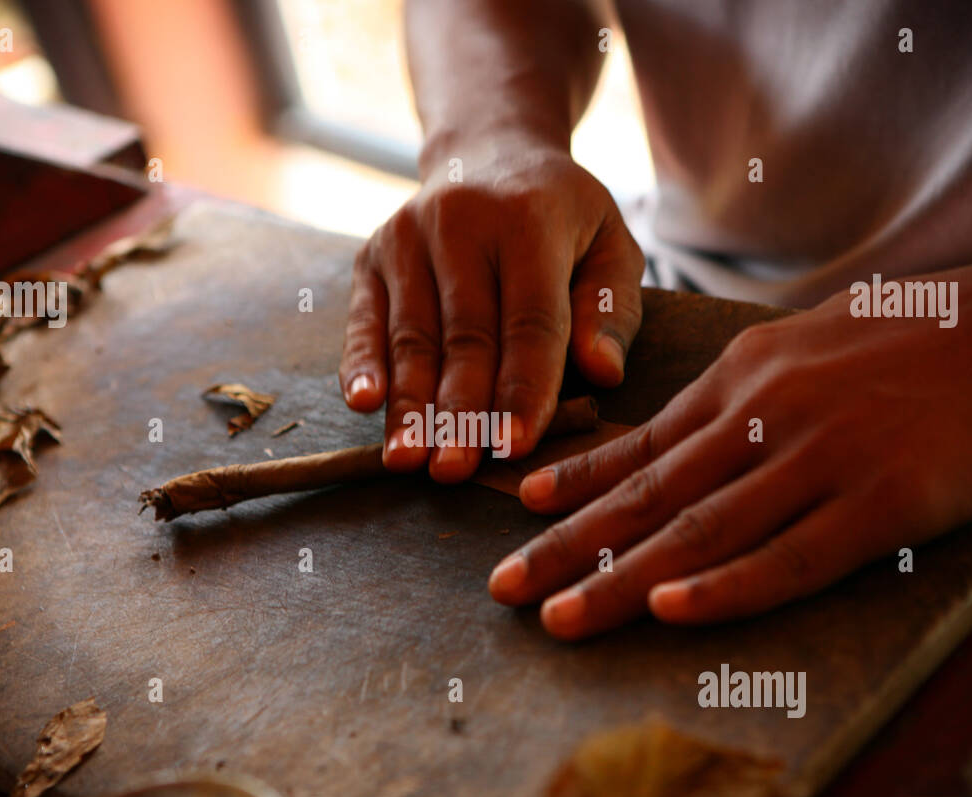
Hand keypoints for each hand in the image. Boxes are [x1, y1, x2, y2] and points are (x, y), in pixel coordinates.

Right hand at [338, 141, 644, 481]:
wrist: (488, 151)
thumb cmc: (561, 217)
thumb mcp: (609, 244)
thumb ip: (610, 309)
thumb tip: (602, 373)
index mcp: (530, 218)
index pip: (529, 321)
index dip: (523, 389)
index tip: (516, 446)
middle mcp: (461, 220)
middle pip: (464, 335)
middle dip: (459, 410)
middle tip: (455, 471)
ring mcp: (407, 236)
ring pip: (411, 335)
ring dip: (409, 403)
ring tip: (409, 461)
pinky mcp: (372, 255)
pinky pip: (365, 320)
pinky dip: (361, 365)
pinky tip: (364, 405)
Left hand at [488, 236, 971, 636]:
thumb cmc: (927, 334)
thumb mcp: (813, 341)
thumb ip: (750, 391)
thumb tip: (695, 429)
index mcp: (747, 377)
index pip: (644, 444)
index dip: (577, 482)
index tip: (520, 510)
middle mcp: (765, 415)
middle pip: (648, 495)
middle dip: (566, 544)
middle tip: (502, 587)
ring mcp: (821, 458)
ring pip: (699, 530)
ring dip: (619, 578)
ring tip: (557, 617)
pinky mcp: (883, 501)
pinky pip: (790, 555)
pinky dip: (725, 586)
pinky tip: (670, 610)